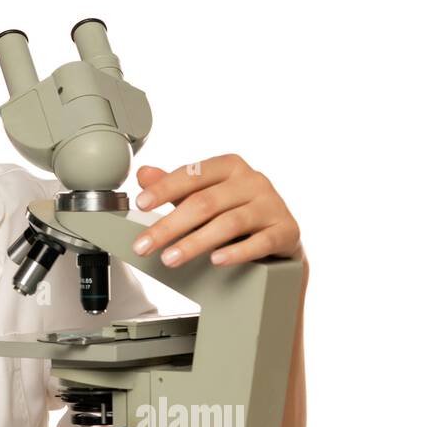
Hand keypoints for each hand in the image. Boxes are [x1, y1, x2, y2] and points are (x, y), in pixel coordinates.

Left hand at [131, 154, 302, 266]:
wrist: (280, 234)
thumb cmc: (236, 210)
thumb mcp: (204, 195)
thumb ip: (175, 186)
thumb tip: (144, 174)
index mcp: (229, 166)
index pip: (192, 175)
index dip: (164, 189)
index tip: (140, 204)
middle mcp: (253, 180)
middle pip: (205, 203)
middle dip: (169, 226)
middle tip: (144, 246)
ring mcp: (272, 205)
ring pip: (229, 224)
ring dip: (195, 243)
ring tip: (170, 259)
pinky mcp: (286, 230)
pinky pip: (260, 242)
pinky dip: (236, 252)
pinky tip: (216, 260)